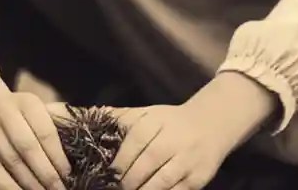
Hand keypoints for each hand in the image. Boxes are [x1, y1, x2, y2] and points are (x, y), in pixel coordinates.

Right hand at [0, 67, 71, 189]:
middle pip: (28, 148)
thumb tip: (80, 154)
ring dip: (28, 182)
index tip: (69, 175)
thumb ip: (54, 125)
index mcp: (27, 102)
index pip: (46, 133)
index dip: (58, 157)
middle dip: (45, 174)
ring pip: (10, 161)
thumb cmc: (20, 110)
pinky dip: (10, 182)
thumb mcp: (35, 109)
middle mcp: (6, 112)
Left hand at [108, 73, 278, 189]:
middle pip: (148, 162)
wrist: (211, 124)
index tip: (105, 173)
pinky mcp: (198, 178)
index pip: (135, 140)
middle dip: (128, 179)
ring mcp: (187, 160)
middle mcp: (173, 140)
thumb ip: (119, 117)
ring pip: (163, 180)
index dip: (120, 159)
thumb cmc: (169, 122)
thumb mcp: (146, 114)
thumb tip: (86, 115)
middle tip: (112, 188)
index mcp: (156, 122)